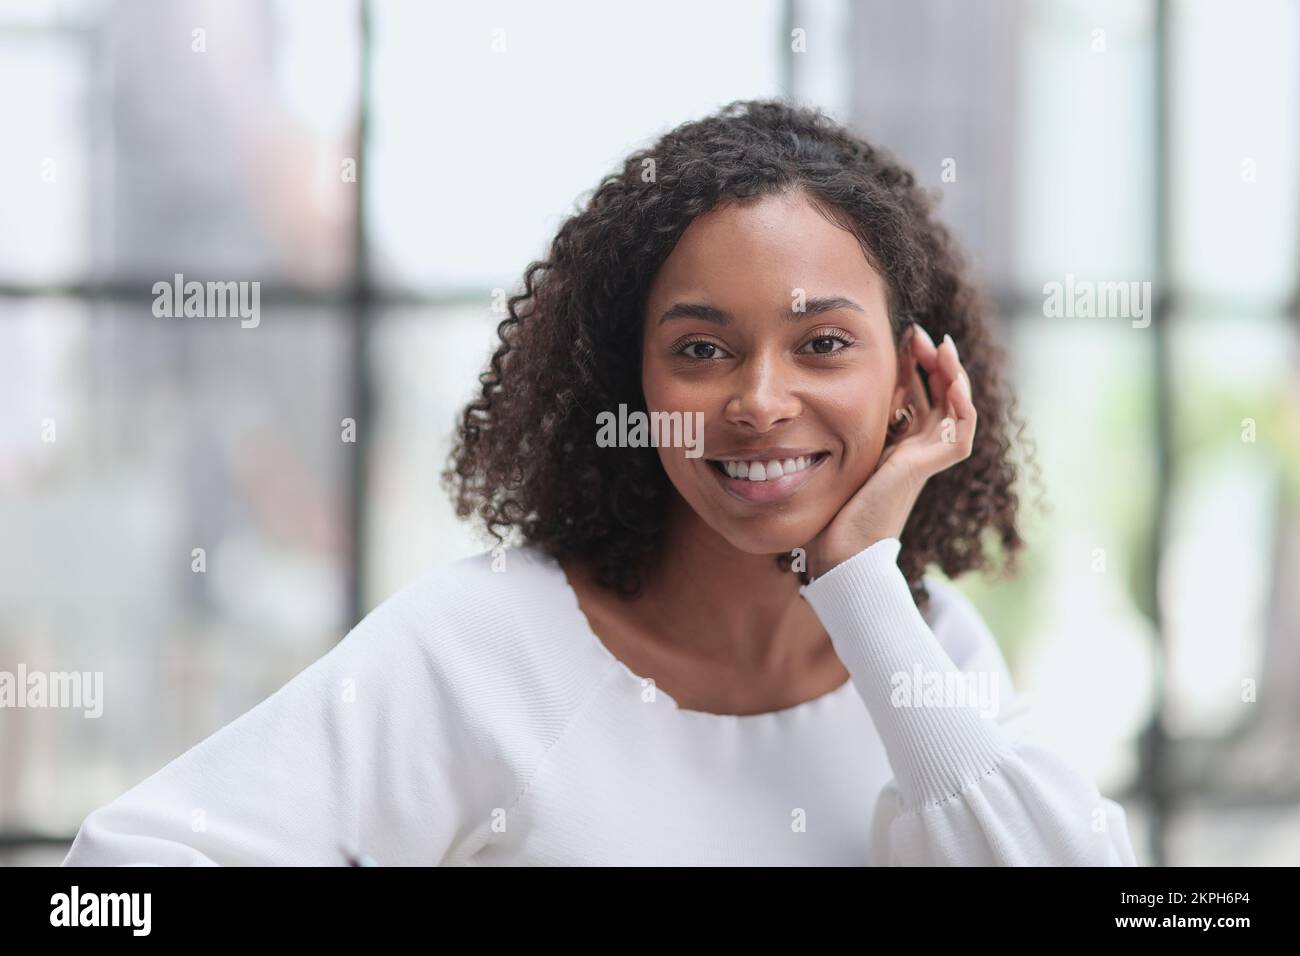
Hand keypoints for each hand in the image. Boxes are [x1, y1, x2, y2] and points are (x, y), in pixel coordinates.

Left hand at [804, 323, 976, 579]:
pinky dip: (962, 403)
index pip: (913, 396)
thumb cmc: (830, 511)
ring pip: (956, 408)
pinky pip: (960, 431)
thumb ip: (838, 430)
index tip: (900, 338)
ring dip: (952, 374)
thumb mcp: (834, 454)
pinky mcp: (928, 466)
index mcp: (895, 446)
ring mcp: (925, 458)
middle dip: (931, 361)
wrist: (839, 548)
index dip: (911, 366)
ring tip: (939, 346)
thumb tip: (814, 401)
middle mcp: (915, 450)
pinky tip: (951, 378)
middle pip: (938, 395)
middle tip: (917, 333)